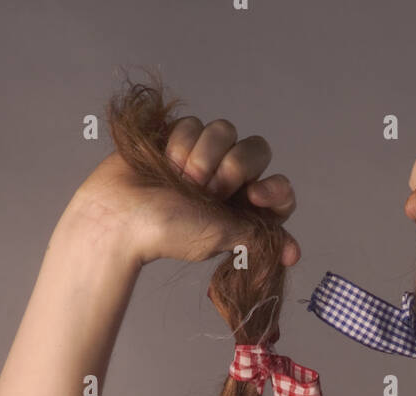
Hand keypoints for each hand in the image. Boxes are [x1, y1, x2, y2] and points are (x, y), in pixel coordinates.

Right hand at [68, 116, 300, 267]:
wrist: (123, 215)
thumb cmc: (170, 232)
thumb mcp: (222, 238)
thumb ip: (259, 236)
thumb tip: (293, 252)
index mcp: (246, 209)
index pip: (282, 191)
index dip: (275, 189)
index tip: (256, 195)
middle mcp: (231, 182)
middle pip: (258, 149)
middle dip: (234, 166)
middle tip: (209, 189)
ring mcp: (206, 157)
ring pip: (225, 130)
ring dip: (203, 156)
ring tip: (182, 179)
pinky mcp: (180, 138)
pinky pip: (195, 123)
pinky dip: (179, 144)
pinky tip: (165, 164)